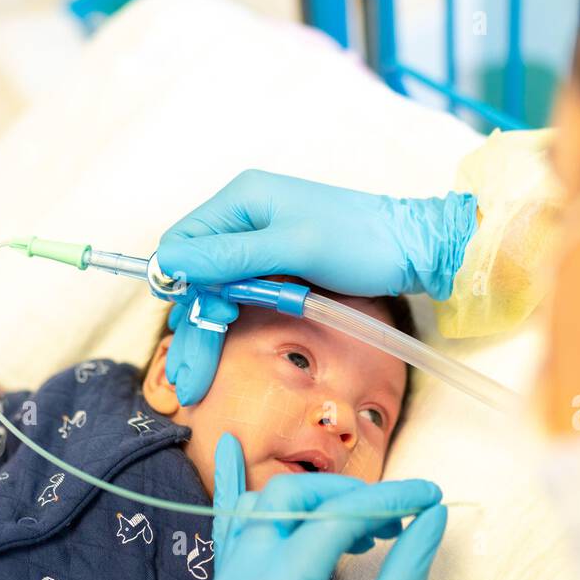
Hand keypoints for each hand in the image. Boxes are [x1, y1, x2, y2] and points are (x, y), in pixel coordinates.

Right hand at [157, 170, 476, 402]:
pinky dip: (227, 323)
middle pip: (198, 273)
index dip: (180, 287)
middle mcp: (244, 217)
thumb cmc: (360, 242)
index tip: (189, 328)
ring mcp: (260, 241)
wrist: (412, 248)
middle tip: (185, 379)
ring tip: (190, 379)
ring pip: (216, 288)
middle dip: (191, 325)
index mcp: (242, 200)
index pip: (183, 242)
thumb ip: (230, 255)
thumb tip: (167, 262)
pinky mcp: (277, 263)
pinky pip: (239, 293)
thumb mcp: (293, 248)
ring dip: (204, 331)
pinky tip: (212, 352)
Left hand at [209, 433, 447, 579]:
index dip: (389, 500)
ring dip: (305, 496)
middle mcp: (246, 574)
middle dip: (349, 496)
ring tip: (351, 520)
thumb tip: (431, 517)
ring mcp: (231, 577)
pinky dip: (231, 485)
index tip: (427, 496)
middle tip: (392, 518)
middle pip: (294, 498)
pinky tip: (230, 446)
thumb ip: (405, 572)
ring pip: (257, 505)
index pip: (339, 517)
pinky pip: (224, 526)